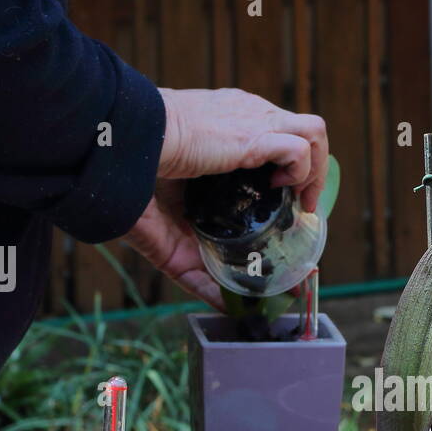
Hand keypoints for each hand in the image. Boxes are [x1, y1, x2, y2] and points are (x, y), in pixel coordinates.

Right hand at [122, 88, 327, 305]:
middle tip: (301, 207)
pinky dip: (302, 170)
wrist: (116, 157)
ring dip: (315, 168)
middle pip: (302, 134)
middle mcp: (244, 124)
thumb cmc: (132, 188)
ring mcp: (251, 125)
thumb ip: (200, 271)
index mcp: (225, 135)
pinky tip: (283, 192)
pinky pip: (300, 146)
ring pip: (313, 132)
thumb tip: (225, 306)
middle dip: (311, 172)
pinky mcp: (252, 135)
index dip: (291, 172)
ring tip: (301, 200)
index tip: (291, 206)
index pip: (276, 141)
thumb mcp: (173, 240)